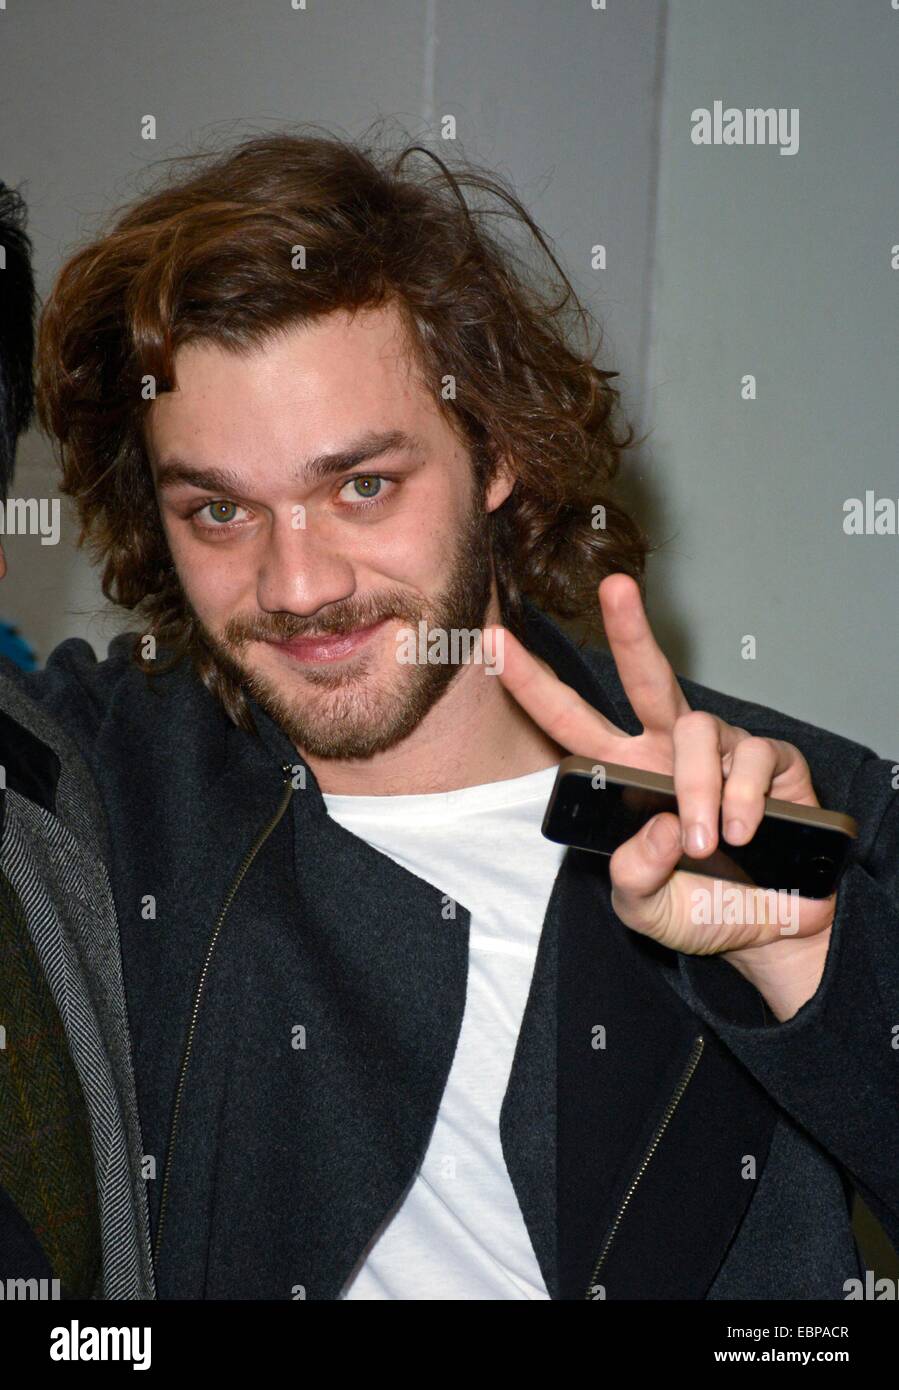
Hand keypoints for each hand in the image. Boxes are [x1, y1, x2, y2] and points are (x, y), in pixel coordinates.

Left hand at [487, 574, 835, 1017]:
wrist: (768, 931)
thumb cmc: (698, 908)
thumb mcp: (645, 907)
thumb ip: (634, 875)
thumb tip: (657, 826)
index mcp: (625, 773)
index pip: (570, 721)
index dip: (533, 684)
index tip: (494, 644)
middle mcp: (668, 749)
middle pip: (646, 677)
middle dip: (629, 630)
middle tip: (617, 589)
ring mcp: (721, 751)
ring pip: (697, 731)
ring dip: (697, 788)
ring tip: (707, 842)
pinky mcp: (771, 762)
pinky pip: (752, 759)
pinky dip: (743, 798)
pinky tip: (744, 831)